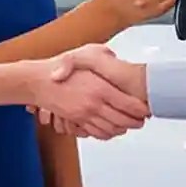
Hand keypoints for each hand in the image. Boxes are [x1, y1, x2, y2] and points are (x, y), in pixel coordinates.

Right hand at [31, 47, 148, 139]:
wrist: (37, 82)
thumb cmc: (59, 67)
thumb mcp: (84, 53)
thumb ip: (103, 54)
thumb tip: (116, 58)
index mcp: (100, 88)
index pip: (128, 104)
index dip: (141, 109)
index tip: (147, 108)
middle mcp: (94, 104)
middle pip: (123, 120)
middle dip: (136, 122)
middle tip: (143, 119)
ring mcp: (85, 115)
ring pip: (111, 129)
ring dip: (124, 129)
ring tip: (131, 124)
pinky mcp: (77, 121)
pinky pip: (97, 133)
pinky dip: (108, 134)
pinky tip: (113, 129)